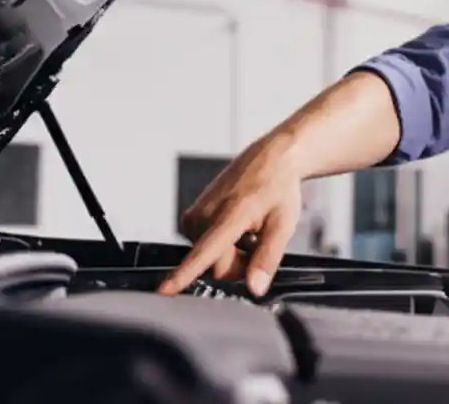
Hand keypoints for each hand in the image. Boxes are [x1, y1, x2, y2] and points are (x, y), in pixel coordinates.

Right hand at [158, 133, 304, 296]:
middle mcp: (205, 214)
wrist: (269, 159)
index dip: (185, 273)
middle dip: (239, 265)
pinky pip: (205, 247)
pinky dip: (223, 244)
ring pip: (210, 258)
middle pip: (216, 266)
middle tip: (258, 242)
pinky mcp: (190, 218)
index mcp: (230, 213)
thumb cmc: (278, 188)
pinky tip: (237, 227)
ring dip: (232, 253)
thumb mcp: (284, 224)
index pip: (205, 251)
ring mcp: (194, 215)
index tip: (164, 289)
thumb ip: (267, 258)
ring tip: (249, 229)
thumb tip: (255, 288)